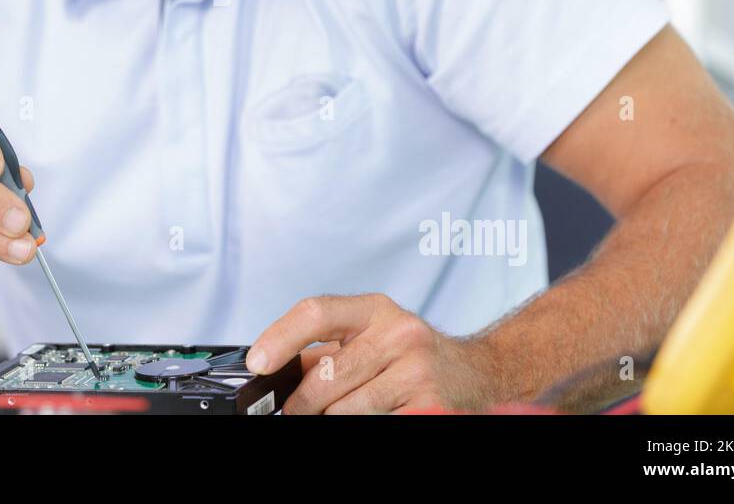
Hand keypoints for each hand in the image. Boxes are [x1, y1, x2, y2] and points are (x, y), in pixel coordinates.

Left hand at [246, 293, 500, 413]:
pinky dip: (360, 424)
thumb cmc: (408, 354)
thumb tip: (273, 368)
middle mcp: (398, 332)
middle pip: (325, 375)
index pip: (317, 312)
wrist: (475, 373)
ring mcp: (416, 369)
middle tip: (293, 410)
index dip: (280, 337)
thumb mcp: (370, 336)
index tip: (257, 363)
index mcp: (375, 310)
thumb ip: (325, 347)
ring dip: (330, 418)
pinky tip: (367, 415)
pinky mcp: (429, 404)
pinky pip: (373, 424)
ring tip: (335, 413)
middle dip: (301, 401)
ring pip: (344, 408)